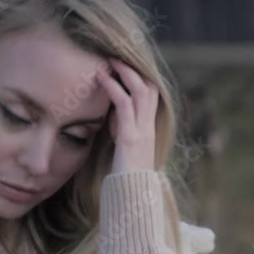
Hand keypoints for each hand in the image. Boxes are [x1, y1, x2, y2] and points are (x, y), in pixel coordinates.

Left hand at [95, 58, 158, 173]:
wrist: (131, 196)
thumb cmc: (124, 174)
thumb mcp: (124, 146)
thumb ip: (122, 129)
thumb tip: (112, 116)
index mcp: (149, 128)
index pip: (152, 95)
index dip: (141, 77)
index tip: (123, 66)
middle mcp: (149, 126)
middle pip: (149, 87)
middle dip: (134, 69)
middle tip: (115, 57)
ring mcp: (142, 130)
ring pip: (140, 91)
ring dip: (124, 73)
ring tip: (108, 61)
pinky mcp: (131, 137)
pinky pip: (124, 105)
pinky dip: (114, 88)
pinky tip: (102, 79)